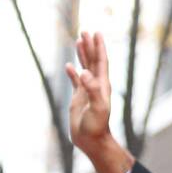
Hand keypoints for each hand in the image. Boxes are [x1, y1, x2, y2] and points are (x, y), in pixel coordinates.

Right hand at [65, 31, 112, 153]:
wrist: (91, 141)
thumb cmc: (96, 126)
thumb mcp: (97, 107)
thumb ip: (92, 90)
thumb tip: (84, 72)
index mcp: (102, 85)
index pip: (101, 62)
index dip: (99, 47)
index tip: (96, 33)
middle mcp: (96, 86)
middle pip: (93, 61)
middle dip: (90, 46)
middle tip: (85, 31)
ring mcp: (87, 91)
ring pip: (85, 68)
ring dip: (82, 55)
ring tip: (78, 41)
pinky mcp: (79, 99)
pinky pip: (75, 81)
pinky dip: (72, 72)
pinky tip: (69, 66)